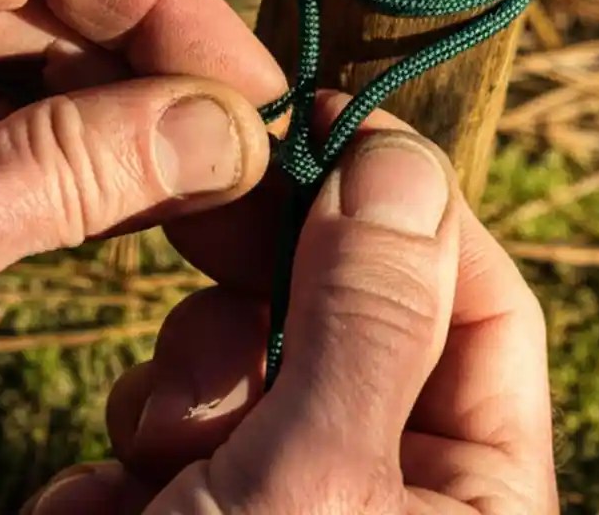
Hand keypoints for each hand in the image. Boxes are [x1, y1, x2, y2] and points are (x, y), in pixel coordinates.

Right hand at [26, 94, 557, 513]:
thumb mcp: (316, 482)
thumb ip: (366, 320)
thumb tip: (401, 160)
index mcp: (476, 498)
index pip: (480, 305)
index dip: (405, 205)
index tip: (322, 122)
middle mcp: (386, 493)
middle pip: (343, 322)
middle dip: (260, 308)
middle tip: (204, 272)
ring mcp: (279, 507)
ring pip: (237, 371)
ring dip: (177, 395)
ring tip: (159, 460)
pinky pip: (161, 440)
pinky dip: (117, 469)